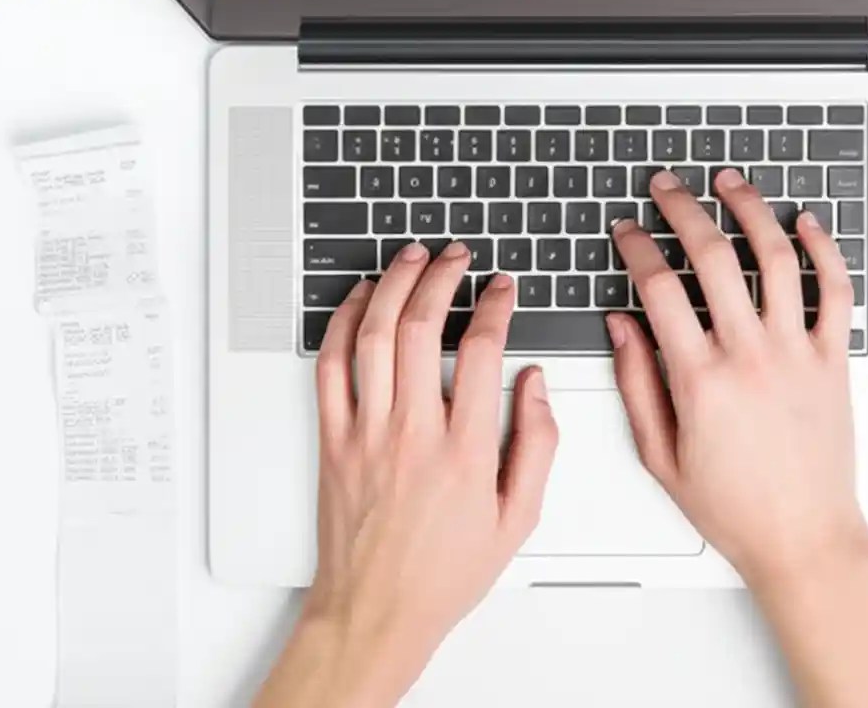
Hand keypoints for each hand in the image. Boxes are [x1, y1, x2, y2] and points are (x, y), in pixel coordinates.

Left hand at [256, 242, 557, 707]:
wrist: (376, 612)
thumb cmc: (444, 573)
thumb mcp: (518, 519)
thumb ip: (537, 445)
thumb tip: (534, 386)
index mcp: (466, 452)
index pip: (484, 351)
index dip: (495, 306)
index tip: (502, 289)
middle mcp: (413, 434)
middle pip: (423, 328)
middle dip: (441, 277)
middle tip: (455, 257)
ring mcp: (366, 434)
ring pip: (374, 336)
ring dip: (392, 286)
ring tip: (410, 259)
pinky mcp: (333, 441)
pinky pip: (330, 367)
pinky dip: (342, 324)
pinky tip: (359, 300)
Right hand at [608, 168, 864, 582]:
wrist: (803, 537)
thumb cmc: (734, 506)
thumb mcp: (660, 454)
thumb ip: (637, 384)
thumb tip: (622, 327)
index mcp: (700, 379)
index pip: (658, 288)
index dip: (637, 247)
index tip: (627, 230)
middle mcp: (750, 355)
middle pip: (711, 256)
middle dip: (682, 209)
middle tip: (666, 186)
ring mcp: (796, 352)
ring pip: (773, 258)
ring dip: (749, 210)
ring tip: (729, 183)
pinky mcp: (832, 360)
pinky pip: (834, 290)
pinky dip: (822, 249)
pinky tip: (805, 223)